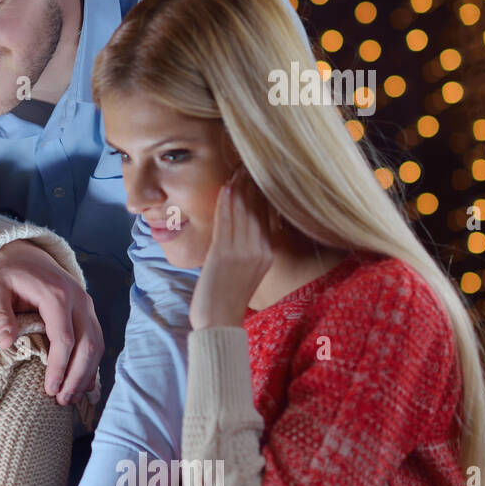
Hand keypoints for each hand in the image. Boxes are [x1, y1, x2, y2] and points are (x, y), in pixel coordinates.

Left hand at [0, 240, 102, 404]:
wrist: (22, 252)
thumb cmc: (5, 273)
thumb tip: (4, 343)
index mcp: (56, 295)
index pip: (64, 338)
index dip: (59, 367)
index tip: (50, 390)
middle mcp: (78, 299)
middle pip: (88, 344)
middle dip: (76, 376)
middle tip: (62, 400)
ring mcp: (86, 304)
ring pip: (97, 344)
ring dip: (87, 373)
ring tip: (71, 397)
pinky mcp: (87, 310)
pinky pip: (96, 339)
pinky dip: (92, 363)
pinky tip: (82, 382)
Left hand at [189, 168, 275, 330]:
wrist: (217, 322)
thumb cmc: (226, 297)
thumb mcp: (246, 270)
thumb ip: (248, 248)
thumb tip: (244, 225)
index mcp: (266, 254)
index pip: (266, 217)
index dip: (262, 194)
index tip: (258, 174)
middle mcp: (259, 251)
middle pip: (257, 211)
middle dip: (253, 185)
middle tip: (249, 163)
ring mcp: (242, 253)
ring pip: (243, 214)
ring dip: (239, 189)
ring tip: (237, 169)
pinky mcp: (223, 256)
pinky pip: (226, 223)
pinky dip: (226, 204)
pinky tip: (226, 188)